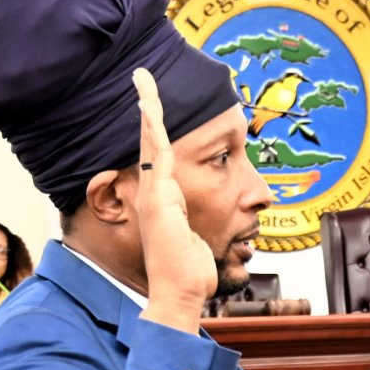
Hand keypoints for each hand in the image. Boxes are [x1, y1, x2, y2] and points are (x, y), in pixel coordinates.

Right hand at [130, 67, 215, 330]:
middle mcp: (156, 193)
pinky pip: (155, 155)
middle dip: (146, 107)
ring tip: (143, 80)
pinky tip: (149, 107)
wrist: (180, 293)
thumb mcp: (203, 245)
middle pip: (150, 140)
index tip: (153, 106)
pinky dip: (152, 130)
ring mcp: (154, 194)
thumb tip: (228, 236)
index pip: (159, 157)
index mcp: (166, 201)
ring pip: (150, 141)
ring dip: (147, 109)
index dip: (156, 130)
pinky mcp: (159, 198)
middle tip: (141, 76)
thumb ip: (206, 231)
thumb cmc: (191, 275)